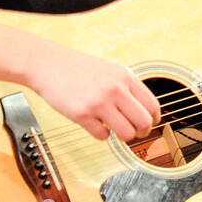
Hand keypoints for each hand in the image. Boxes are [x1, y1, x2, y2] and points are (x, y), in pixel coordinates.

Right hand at [27, 43, 160, 141]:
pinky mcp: (81, 114)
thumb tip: (148, 114)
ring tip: (115, 130)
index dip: (153, 120)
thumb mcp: (112, 70)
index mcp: (126, 77)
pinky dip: (101, 135)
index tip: (147, 124)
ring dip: (122, 136)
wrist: (49, 64)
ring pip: (126, 134)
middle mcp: (115, 89)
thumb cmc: (81, 69)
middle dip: (141, 133)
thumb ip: (129, 88)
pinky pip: (102, 136)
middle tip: (134, 133)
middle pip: (144, 123)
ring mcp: (99, 102)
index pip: (152, 106)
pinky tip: (95, 125)